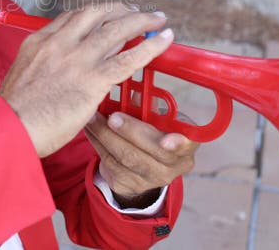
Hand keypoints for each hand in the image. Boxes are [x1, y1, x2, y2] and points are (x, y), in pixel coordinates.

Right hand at [0, 3, 171, 157]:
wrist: (9, 128)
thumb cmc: (11, 114)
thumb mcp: (19, 79)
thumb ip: (38, 69)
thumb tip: (50, 75)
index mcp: (39, 42)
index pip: (72, 17)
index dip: (95, 14)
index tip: (108, 16)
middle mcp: (59, 43)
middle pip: (96, 14)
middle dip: (120, 9)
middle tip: (136, 12)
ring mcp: (77, 59)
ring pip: (116, 29)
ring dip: (141, 20)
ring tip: (157, 19)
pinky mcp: (92, 80)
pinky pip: (128, 58)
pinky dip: (150, 46)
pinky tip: (164, 41)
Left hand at [84, 111, 198, 205]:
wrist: (141, 164)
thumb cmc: (151, 132)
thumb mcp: (156, 118)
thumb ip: (149, 107)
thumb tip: (134, 92)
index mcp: (186, 146)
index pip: (187, 146)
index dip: (178, 144)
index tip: (165, 140)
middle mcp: (172, 168)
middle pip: (151, 152)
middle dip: (129, 132)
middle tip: (113, 117)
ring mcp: (150, 180)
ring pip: (125, 158)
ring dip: (105, 135)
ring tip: (93, 118)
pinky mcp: (127, 185)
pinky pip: (110, 163)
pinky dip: (98, 143)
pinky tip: (91, 129)